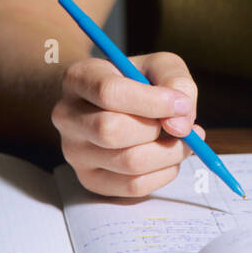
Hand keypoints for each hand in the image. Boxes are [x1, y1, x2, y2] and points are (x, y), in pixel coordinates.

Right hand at [52, 51, 203, 198]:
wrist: (111, 104)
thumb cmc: (137, 80)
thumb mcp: (159, 65)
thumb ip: (176, 82)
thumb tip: (180, 125)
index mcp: (79, 78)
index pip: (108, 92)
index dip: (151, 101)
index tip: (181, 104)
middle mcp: (67, 116)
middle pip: (112, 131)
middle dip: (156, 129)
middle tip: (180, 124)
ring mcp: (75, 152)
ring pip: (127, 163)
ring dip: (168, 153)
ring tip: (184, 140)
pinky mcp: (90, 180)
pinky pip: (133, 186)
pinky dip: (164, 173)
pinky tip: (171, 156)